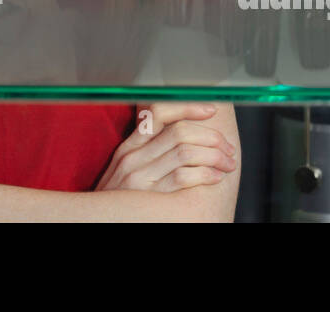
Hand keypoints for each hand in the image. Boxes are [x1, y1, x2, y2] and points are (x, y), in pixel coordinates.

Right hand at [95, 102, 237, 193]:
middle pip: (179, 133)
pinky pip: (183, 178)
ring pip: (185, 153)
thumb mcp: (126, 168)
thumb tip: (180, 130)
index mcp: (130, 146)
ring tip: (227, 163)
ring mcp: (140, 178)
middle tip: (228, 147)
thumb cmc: (121, 199)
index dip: (188, 108)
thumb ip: (147, 149)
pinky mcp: (150, 198)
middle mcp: (133, 158)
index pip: (159, 113)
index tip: (211, 109)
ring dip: (213, 156)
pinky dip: (205, 175)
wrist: (101, 222)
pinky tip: (216, 177)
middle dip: (211, 137)